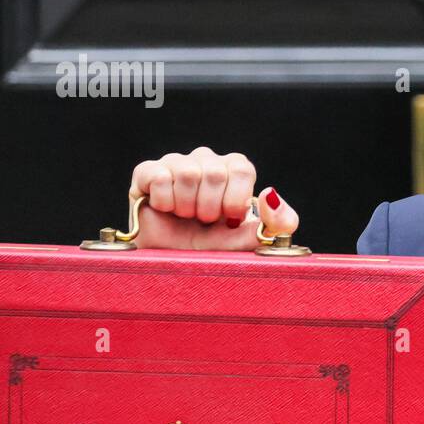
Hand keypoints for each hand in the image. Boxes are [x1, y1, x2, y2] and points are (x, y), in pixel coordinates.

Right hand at [128, 147, 298, 249]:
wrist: (171, 263)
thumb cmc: (211, 249)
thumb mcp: (250, 240)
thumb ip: (276, 222)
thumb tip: (272, 194)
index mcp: (234, 170)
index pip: (241, 168)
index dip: (234, 200)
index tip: (228, 219)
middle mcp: (207, 160)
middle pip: (214, 172)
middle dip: (209, 208)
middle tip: (203, 221)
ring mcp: (176, 162)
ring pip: (187, 173)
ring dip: (186, 207)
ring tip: (185, 217)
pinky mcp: (147, 171)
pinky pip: (160, 177)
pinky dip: (164, 202)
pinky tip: (165, 209)